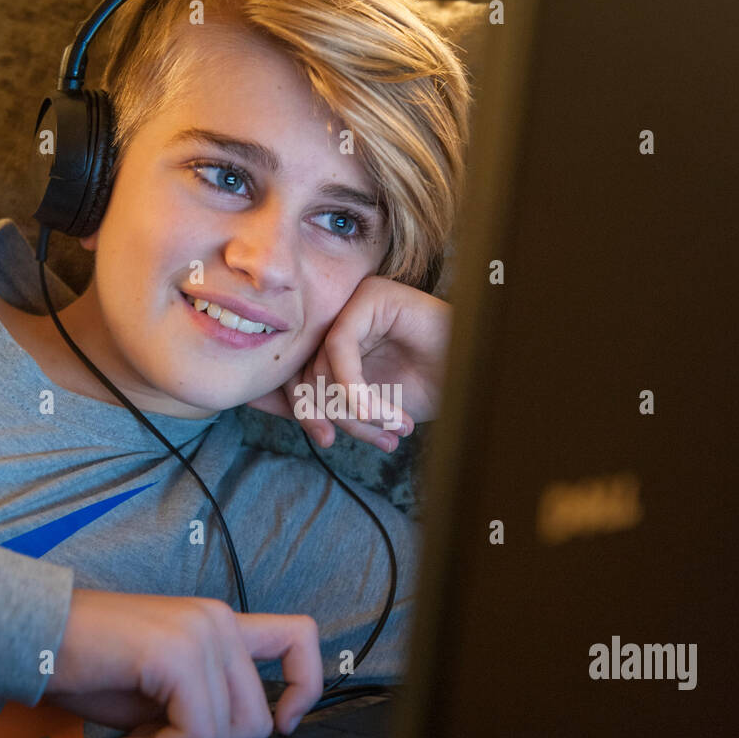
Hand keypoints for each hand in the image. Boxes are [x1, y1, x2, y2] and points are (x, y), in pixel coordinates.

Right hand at [46, 589, 322, 737]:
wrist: (28, 638)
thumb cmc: (82, 663)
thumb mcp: (155, 693)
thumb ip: (198, 709)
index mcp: (220, 623)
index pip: (300, 640)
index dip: (304, 689)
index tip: (280, 726)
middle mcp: (219, 620)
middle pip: (257, 718)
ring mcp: (201, 633)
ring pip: (229, 732)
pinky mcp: (176, 654)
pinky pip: (196, 733)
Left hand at [246, 275, 451, 451]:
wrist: (481, 380)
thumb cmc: (434, 389)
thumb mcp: (368, 407)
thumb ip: (323, 403)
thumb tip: (256, 402)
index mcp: (338, 337)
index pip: (299, 373)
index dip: (304, 410)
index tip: (324, 441)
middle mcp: (342, 315)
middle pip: (306, 371)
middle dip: (336, 416)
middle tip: (373, 439)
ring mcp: (356, 301)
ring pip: (320, 365)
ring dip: (355, 411)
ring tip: (391, 428)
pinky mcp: (372, 296)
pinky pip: (339, 350)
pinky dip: (356, 391)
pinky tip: (388, 414)